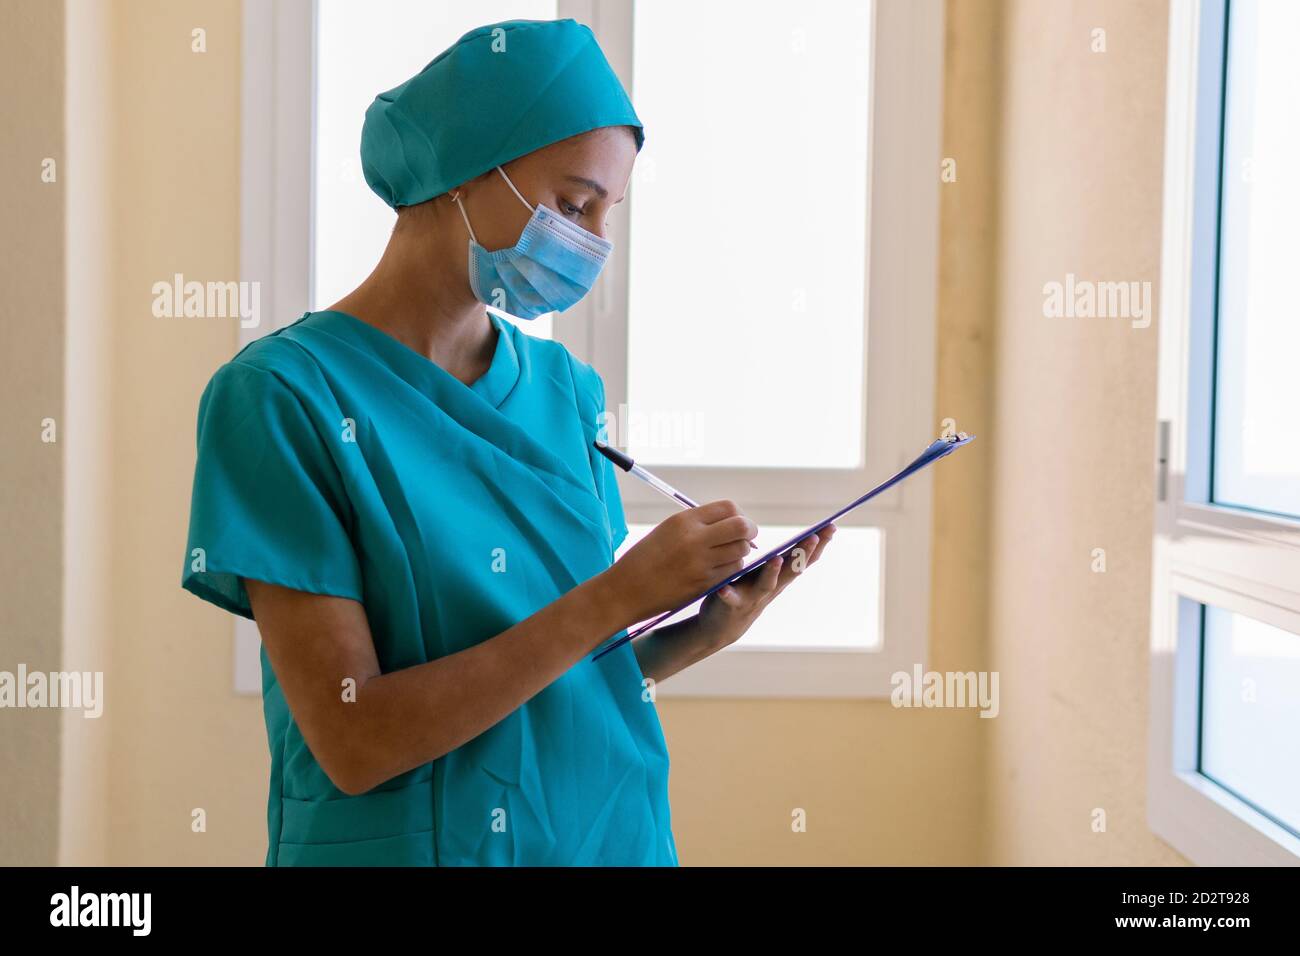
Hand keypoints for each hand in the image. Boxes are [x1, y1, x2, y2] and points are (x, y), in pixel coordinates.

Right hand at [604, 500, 757, 621]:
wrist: (625, 590)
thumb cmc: (645, 559)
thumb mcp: (667, 531)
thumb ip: (697, 524)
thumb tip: (727, 521)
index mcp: (684, 520)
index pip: (728, 508)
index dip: (739, 515)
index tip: (737, 522)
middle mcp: (695, 539)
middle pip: (741, 527)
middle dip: (749, 531)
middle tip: (747, 537)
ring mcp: (701, 563)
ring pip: (741, 551)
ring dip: (740, 552)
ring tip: (728, 554)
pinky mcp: (703, 584)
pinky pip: (732, 571)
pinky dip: (732, 569)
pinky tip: (720, 569)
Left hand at [695, 524, 836, 651]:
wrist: (723, 627)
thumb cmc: (745, 592)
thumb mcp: (766, 574)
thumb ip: (778, 558)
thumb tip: (793, 534)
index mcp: (780, 576)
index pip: (803, 557)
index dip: (818, 543)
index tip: (832, 526)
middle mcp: (772, 587)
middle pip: (792, 569)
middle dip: (803, 553)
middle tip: (814, 536)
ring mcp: (754, 598)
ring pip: (767, 584)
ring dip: (772, 572)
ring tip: (776, 558)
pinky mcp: (733, 606)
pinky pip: (731, 600)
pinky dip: (729, 595)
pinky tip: (724, 589)